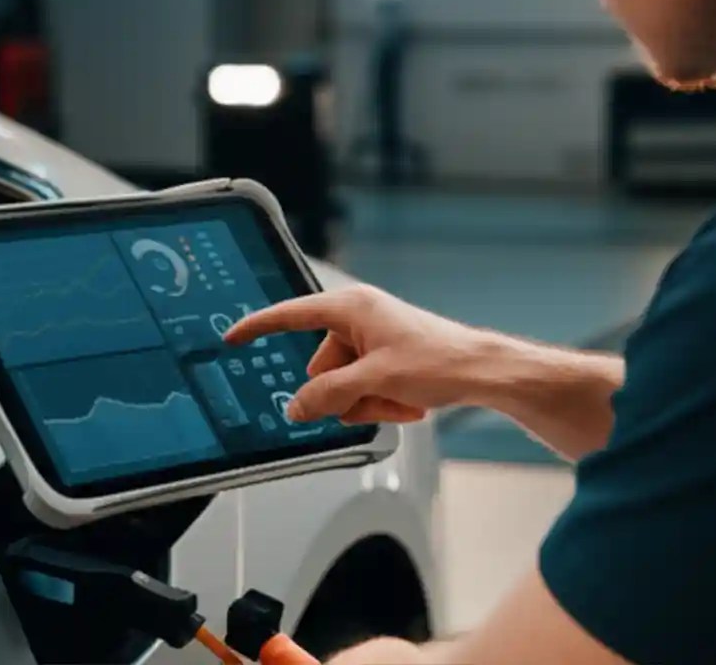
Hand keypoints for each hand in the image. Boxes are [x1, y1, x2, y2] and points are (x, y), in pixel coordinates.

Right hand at [224, 285, 495, 424]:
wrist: (483, 372)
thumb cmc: (439, 361)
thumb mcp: (375, 381)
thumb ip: (328, 395)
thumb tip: (297, 408)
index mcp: (351, 308)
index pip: (291, 315)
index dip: (258, 327)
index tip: (232, 337)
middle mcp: (359, 318)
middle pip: (320, 368)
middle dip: (343, 394)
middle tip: (378, 398)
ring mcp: (373, 339)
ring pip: (342, 385)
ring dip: (365, 402)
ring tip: (399, 401)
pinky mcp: (386, 358)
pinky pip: (363, 388)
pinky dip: (381, 401)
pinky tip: (408, 404)